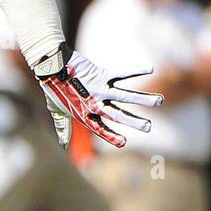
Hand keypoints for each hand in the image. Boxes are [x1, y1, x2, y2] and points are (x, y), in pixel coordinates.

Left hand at [39, 51, 162, 149]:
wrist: (51, 66)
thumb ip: (63, 127)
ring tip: (159, 101)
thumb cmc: (53, 88)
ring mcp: (99, 90)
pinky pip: (122, 74)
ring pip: (124, 96)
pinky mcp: (101, 75)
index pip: (100, 129)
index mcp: (84, 114)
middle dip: (134, 121)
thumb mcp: (56, 110)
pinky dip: (136, 70)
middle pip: (117, 115)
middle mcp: (94, 104)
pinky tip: (150, 69)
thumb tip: (63, 144)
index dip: (111, 136)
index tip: (124, 143)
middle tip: (148, 127)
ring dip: (143, 98)